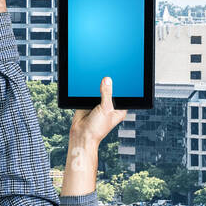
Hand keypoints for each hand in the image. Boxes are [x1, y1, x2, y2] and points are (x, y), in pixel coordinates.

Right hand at [62, 77, 126, 196]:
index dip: (124, 86)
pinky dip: (87, 88)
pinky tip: (87, 82)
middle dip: (109, 84)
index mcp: (119, 109)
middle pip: (111, 91)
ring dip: (97, 85)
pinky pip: (88, 92)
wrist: (81, 133)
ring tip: (97, 75)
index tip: (124, 75)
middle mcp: (109, 106)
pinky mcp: (88, 102)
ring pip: (99, 90)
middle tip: (109, 71)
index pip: (124, 95)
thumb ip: (106, 94)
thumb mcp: (105, 109)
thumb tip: (107, 80)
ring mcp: (98, 104)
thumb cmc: (97, 128)